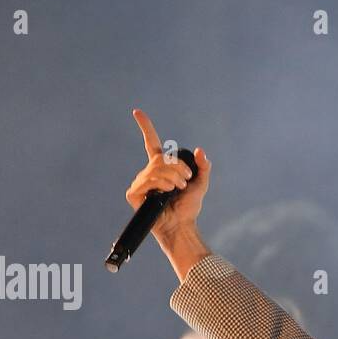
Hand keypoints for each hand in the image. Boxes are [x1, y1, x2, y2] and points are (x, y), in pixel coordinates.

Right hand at [125, 108, 211, 242]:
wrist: (182, 226)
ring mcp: (140, 183)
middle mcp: (148, 173)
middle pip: (160, 159)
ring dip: (172, 178)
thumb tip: (200, 151)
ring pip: (155, 169)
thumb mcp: (201, 184)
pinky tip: (165, 193)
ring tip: (177, 189)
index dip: (145, 127)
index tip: (137, 112)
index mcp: (161, 168)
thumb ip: (203, 167)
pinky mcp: (134, 194)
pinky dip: (160, 184)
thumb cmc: (188, 208)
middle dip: (177, 169)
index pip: (150, 142)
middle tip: (185, 182)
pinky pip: (146, 181)